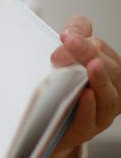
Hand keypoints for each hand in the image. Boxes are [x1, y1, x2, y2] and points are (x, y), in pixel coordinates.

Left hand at [40, 16, 120, 157]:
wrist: (46, 127)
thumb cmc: (62, 91)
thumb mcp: (67, 61)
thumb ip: (75, 39)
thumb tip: (75, 27)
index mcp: (111, 73)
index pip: (104, 52)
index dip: (86, 42)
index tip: (65, 36)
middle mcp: (112, 92)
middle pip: (111, 70)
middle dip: (89, 54)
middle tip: (69, 42)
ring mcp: (103, 113)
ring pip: (109, 95)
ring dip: (99, 78)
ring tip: (91, 65)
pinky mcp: (88, 130)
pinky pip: (93, 118)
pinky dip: (89, 106)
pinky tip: (84, 94)